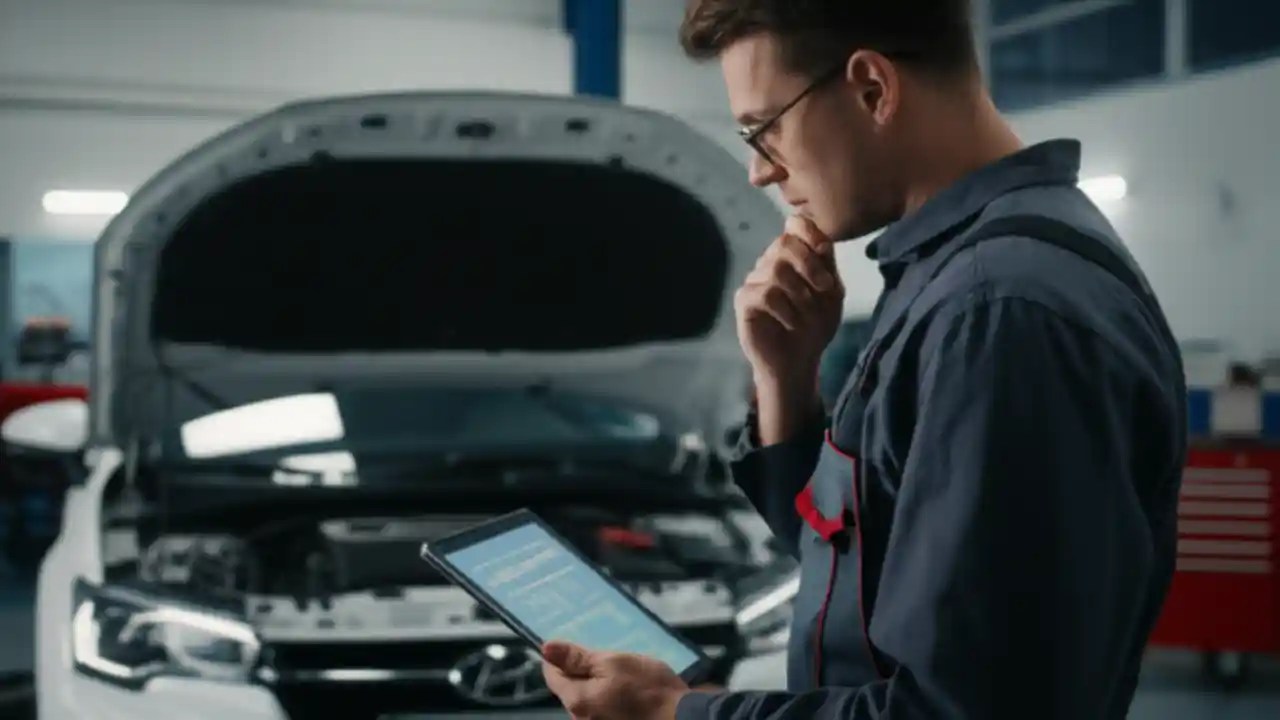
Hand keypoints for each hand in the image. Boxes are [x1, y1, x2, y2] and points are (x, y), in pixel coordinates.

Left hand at [541, 640, 690, 719]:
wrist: (681, 718)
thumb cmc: (648, 688)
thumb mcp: (613, 663)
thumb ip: (578, 658)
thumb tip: (545, 648)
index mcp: (576, 700)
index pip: (552, 674)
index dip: (559, 657)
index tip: (576, 644)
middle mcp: (580, 719)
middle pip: (569, 688)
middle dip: (581, 670)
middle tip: (605, 655)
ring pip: (587, 698)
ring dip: (597, 683)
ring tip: (619, 669)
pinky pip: (601, 707)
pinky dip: (608, 694)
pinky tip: (627, 686)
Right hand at [735, 215, 844, 388]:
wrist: (798, 361)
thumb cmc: (815, 327)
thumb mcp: (832, 294)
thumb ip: (827, 266)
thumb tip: (822, 241)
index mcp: (793, 257)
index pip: (794, 225)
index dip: (809, 230)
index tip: (825, 250)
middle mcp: (770, 263)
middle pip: (784, 243)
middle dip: (809, 265)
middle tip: (825, 288)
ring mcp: (754, 281)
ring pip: (776, 270)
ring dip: (800, 294)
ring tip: (807, 314)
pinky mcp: (744, 301)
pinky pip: (765, 294)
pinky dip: (785, 310)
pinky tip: (790, 323)